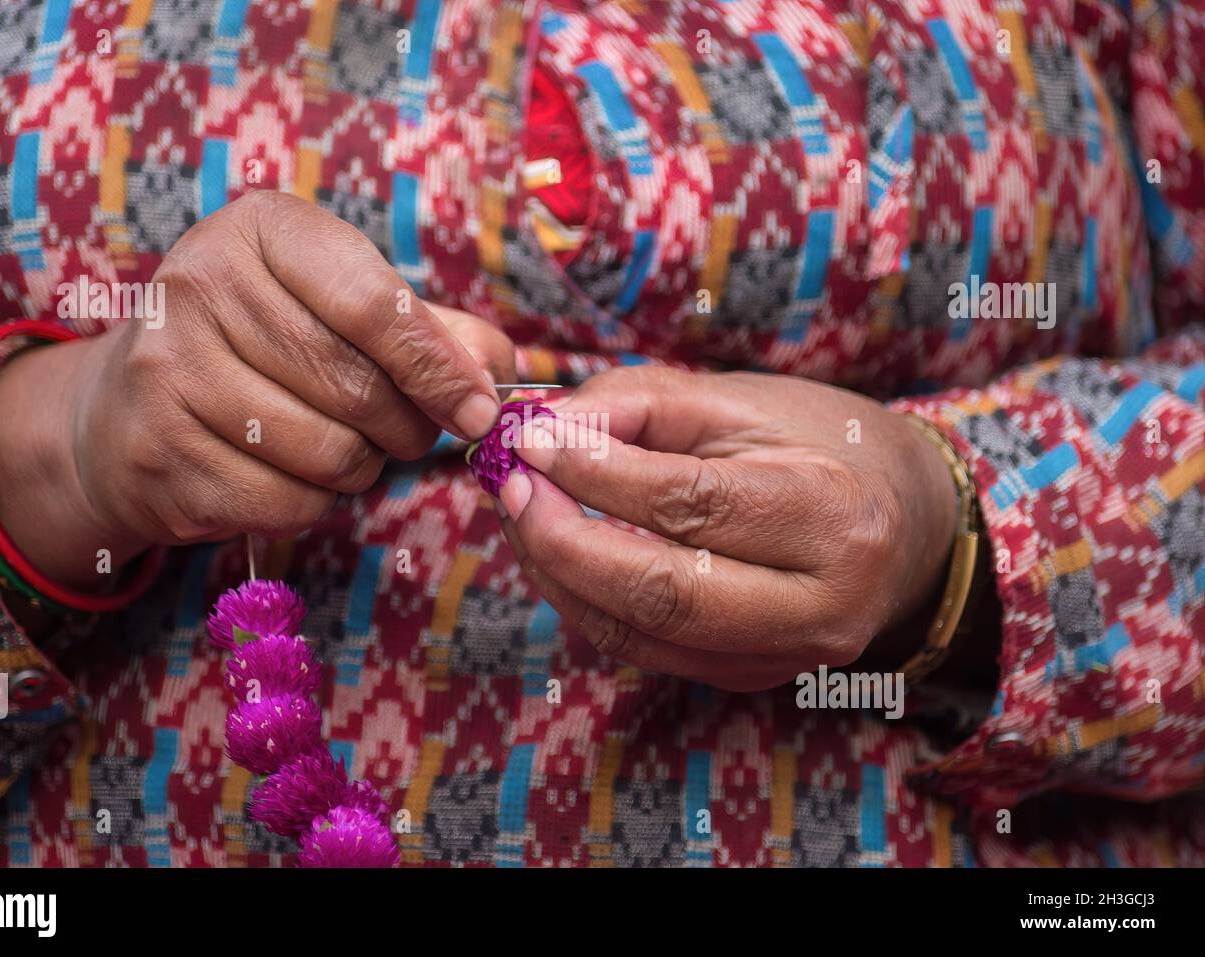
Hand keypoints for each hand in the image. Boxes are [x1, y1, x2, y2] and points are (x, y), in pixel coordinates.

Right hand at [0, 190, 514, 589]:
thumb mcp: (340, 308)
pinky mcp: (159, 453)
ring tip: (344, 448)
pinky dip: (315, 502)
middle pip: (358, 387)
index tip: (479, 408)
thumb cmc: (262, 347)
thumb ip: (429, 331)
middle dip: (406, 427)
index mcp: (260, 230)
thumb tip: (499, 369)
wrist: (127, 408)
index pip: (377, 305)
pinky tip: (295, 474)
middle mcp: (200, 285)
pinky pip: (288, 501)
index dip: (441, 368)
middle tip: (407, 433)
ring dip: (362, 468)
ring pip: (329, 453)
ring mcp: (169, 371)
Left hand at [496, 367, 958, 690]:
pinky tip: (559, 552)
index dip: (598, 473)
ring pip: (642, 633)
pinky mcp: (750, 677)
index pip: (693, 503)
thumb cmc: (822, 445)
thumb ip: (641, 404)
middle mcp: (819, 605)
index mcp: (833, 515)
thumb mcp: (741, 400)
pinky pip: (646, 650)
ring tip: (521, 511)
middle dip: (564, 540)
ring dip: (561, 574)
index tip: (532, 438)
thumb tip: (546, 427)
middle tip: (509, 486)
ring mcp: (785, 656)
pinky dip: (588, 601)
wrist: (902, 523)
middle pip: (662, 593)